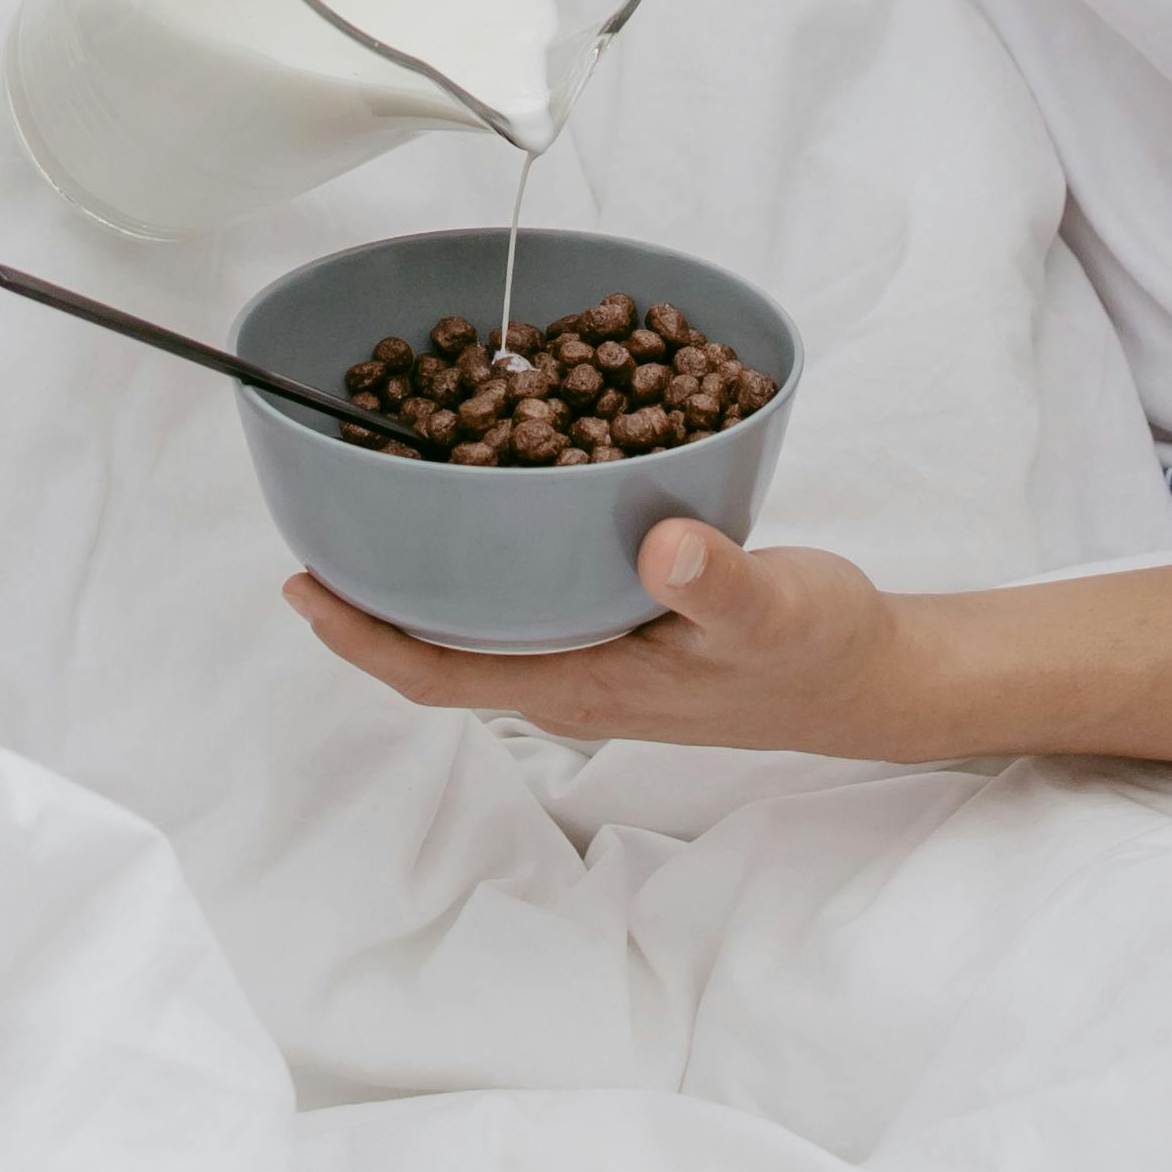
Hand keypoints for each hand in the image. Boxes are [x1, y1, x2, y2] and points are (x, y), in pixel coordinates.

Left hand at [283, 522, 939, 759]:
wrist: (873, 676)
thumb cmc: (819, 652)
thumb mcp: (776, 609)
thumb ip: (720, 582)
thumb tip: (659, 550)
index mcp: (583, 684)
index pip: (438, 674)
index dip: (360, 637)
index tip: (298, 585)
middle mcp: (571, 673)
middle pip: (438, 645)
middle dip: (372, 592)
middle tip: (320, 514)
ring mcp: (592, 651)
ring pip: (480, 617)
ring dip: (426, 567)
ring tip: (376, 491)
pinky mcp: (619, 621)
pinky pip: (527, 592)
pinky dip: (489, 546)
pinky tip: (487, 487)